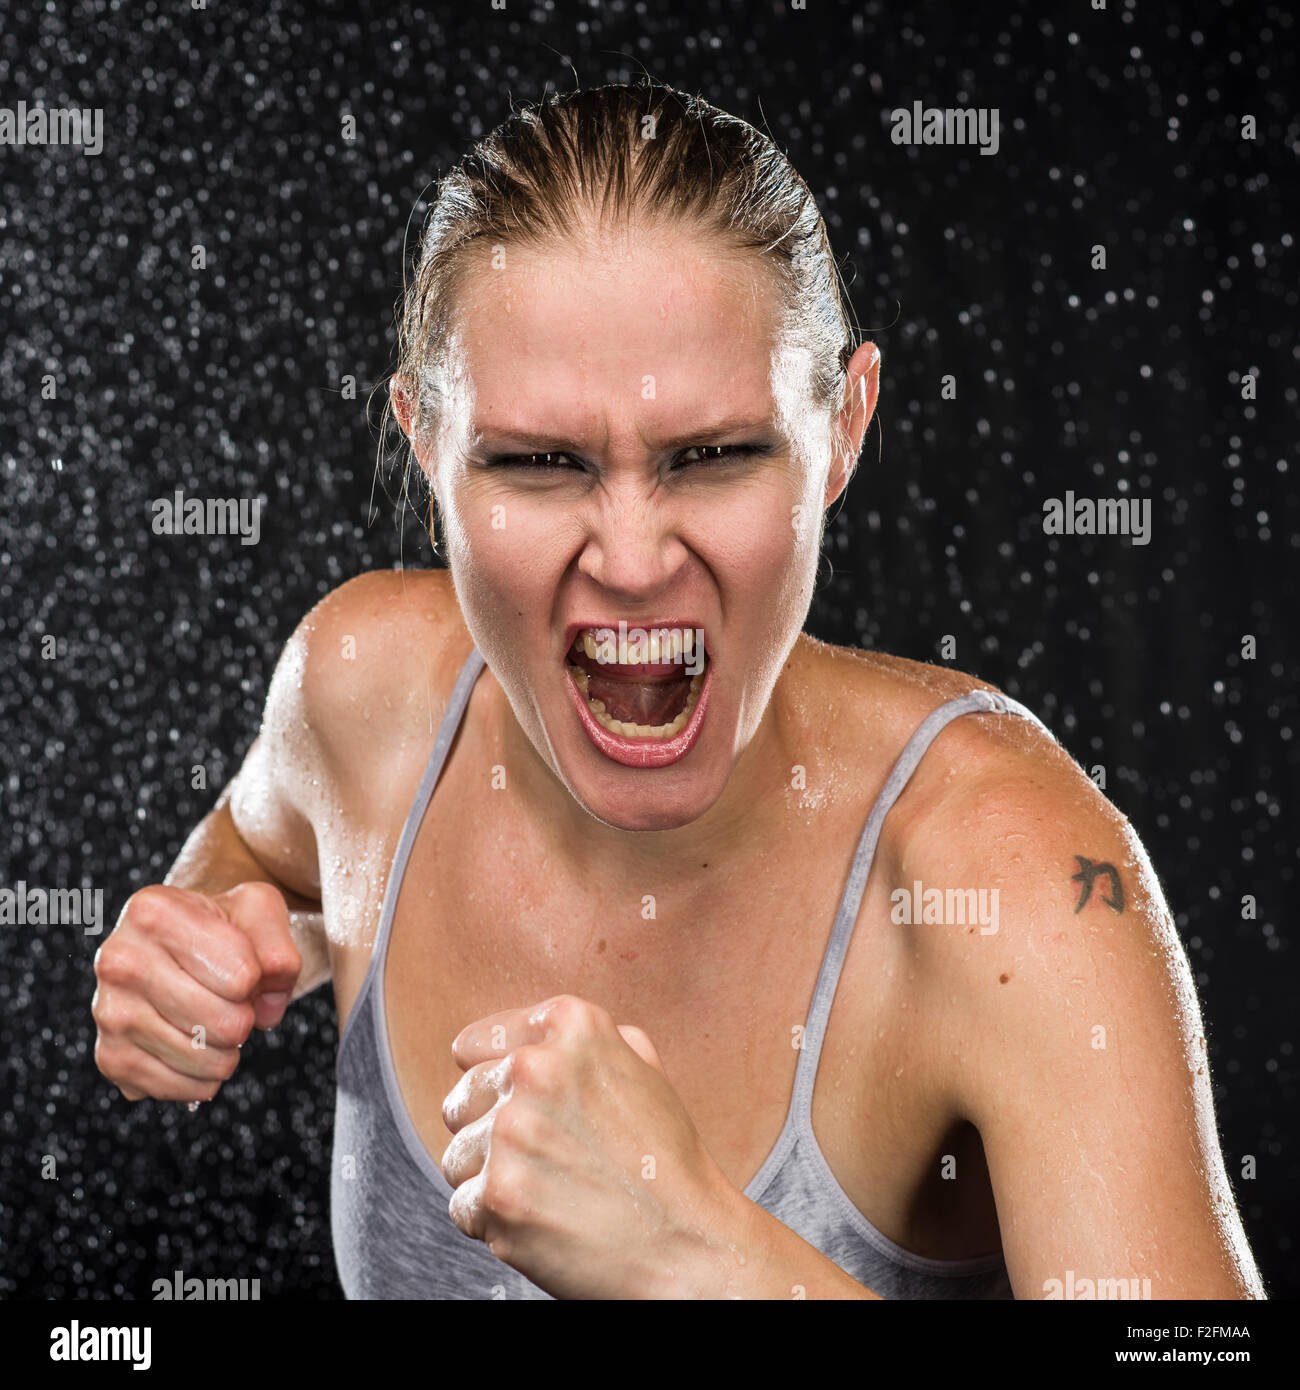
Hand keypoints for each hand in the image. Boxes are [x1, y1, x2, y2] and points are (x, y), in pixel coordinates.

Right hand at [92, 881, 301, 1102]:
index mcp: (154, 912)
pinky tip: (194, 1047)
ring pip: (207, 1060)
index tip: (239, 962)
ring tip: (212, 1022)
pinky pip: (182, 1089)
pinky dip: (203, 1077)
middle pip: (226, 1024)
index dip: (257, 976)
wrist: (175, 945)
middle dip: (244, 1017)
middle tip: (229, 1000)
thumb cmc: (220, 926)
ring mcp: (108, 1012)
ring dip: (226, 1050)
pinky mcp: (110, 1058)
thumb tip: (265, 1011)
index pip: (243, 976)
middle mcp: (118, 960)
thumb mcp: (260, 910)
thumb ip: (279, 951)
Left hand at [440, 993, 741, 1298]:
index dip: (494, 1079)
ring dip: (490, 1178)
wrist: (688, 1244)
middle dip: (489, 1131)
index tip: (519, 1104)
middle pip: (461, 1098)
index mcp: (570, 1025)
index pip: (476, 1044)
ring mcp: (512, 1131)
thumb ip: (585, 1040)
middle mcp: (534, 1067)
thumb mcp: (642, 1068)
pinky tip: (543, 1219)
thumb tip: (532, 1038)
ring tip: (548, 1191)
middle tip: (544, 1158)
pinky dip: (494, 1221)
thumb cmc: (666, 1160)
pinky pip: (463, 1205)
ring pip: (457, 1154)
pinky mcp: (498, 1194)